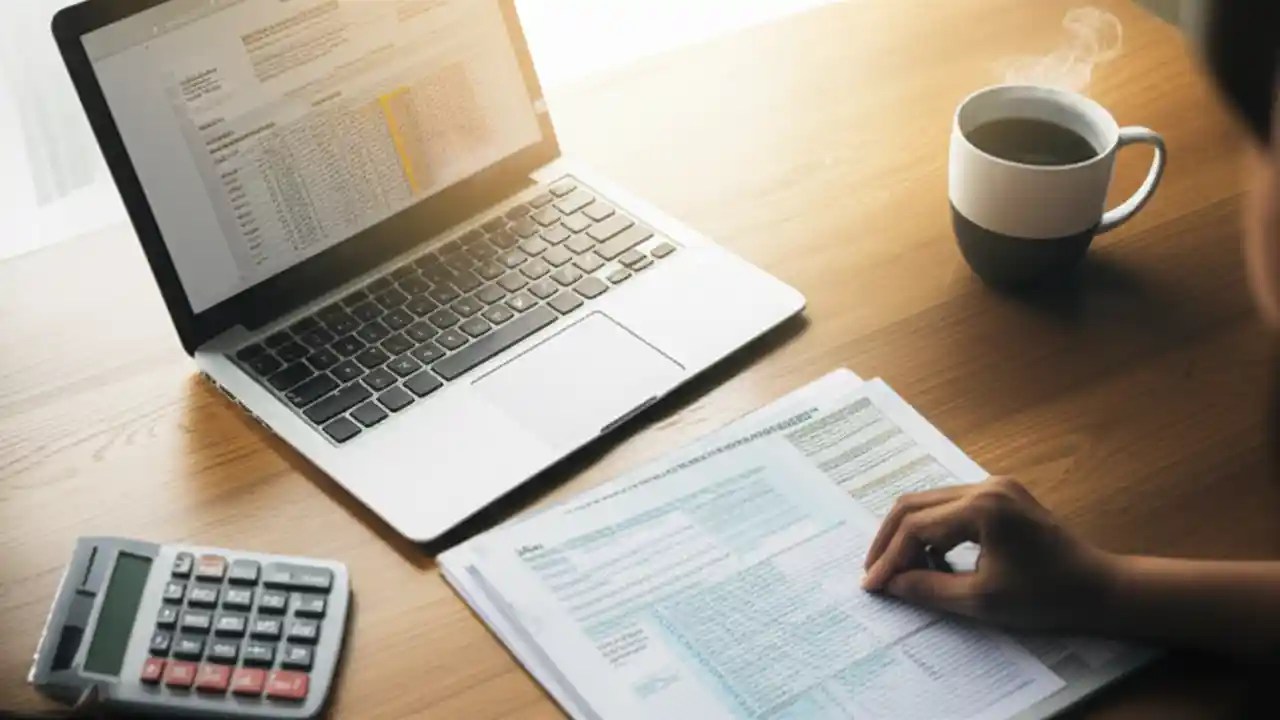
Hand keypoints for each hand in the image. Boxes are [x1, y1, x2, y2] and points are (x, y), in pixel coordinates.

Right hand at [861, 477, 1115, 630]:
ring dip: (910, 535)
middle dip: (890, 540)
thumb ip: (929, 589)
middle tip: (874, 573)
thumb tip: (890, 584)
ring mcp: (995, 486)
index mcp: (983, 508)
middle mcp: (985, 486)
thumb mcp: (982, 601)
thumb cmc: (1048, 597)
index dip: (889, 558)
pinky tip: (932, 559)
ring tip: (901, 570)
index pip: (917, 527)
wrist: (1102, 588)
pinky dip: (934, 530)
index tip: (872, 586)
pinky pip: (951, 506)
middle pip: (915, 504)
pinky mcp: (1002, 495)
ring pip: (930, 502)